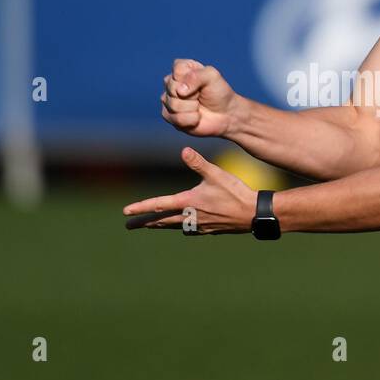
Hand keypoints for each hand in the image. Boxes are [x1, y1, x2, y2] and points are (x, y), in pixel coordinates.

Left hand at [123, 147, 256, 234]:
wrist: (253, 214)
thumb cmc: (235, 192)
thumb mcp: (217, 174)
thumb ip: (199, 163)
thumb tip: (184, 150)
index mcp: (188, 202)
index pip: (159, 205)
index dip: (141, 207)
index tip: (125, 212)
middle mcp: (190, 216)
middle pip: (161, 221)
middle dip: (144, 222)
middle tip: (129, 226)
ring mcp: (200, 225)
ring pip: (174, 226)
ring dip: (160, 225)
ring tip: (151, 225)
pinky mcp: (210, 229)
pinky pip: (189, 229)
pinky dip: (180, 227)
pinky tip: (182, 226)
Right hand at [161, 59, 237, 137]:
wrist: (225, 114)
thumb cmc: (218, 92)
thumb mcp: (212, 76)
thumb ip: (196, 76)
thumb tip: (180, 91)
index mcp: (181, 69)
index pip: (177, 70)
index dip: (191, 78)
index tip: (202, 82)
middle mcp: (172, 83)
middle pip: (172, 88)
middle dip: (192, 94)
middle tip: (200, 95)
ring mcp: (169, 100)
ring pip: (174, 104)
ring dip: (192, 108)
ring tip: (198, 106)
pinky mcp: (170, 116)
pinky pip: (175, 119)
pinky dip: (191, 119)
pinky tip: (196, 117)